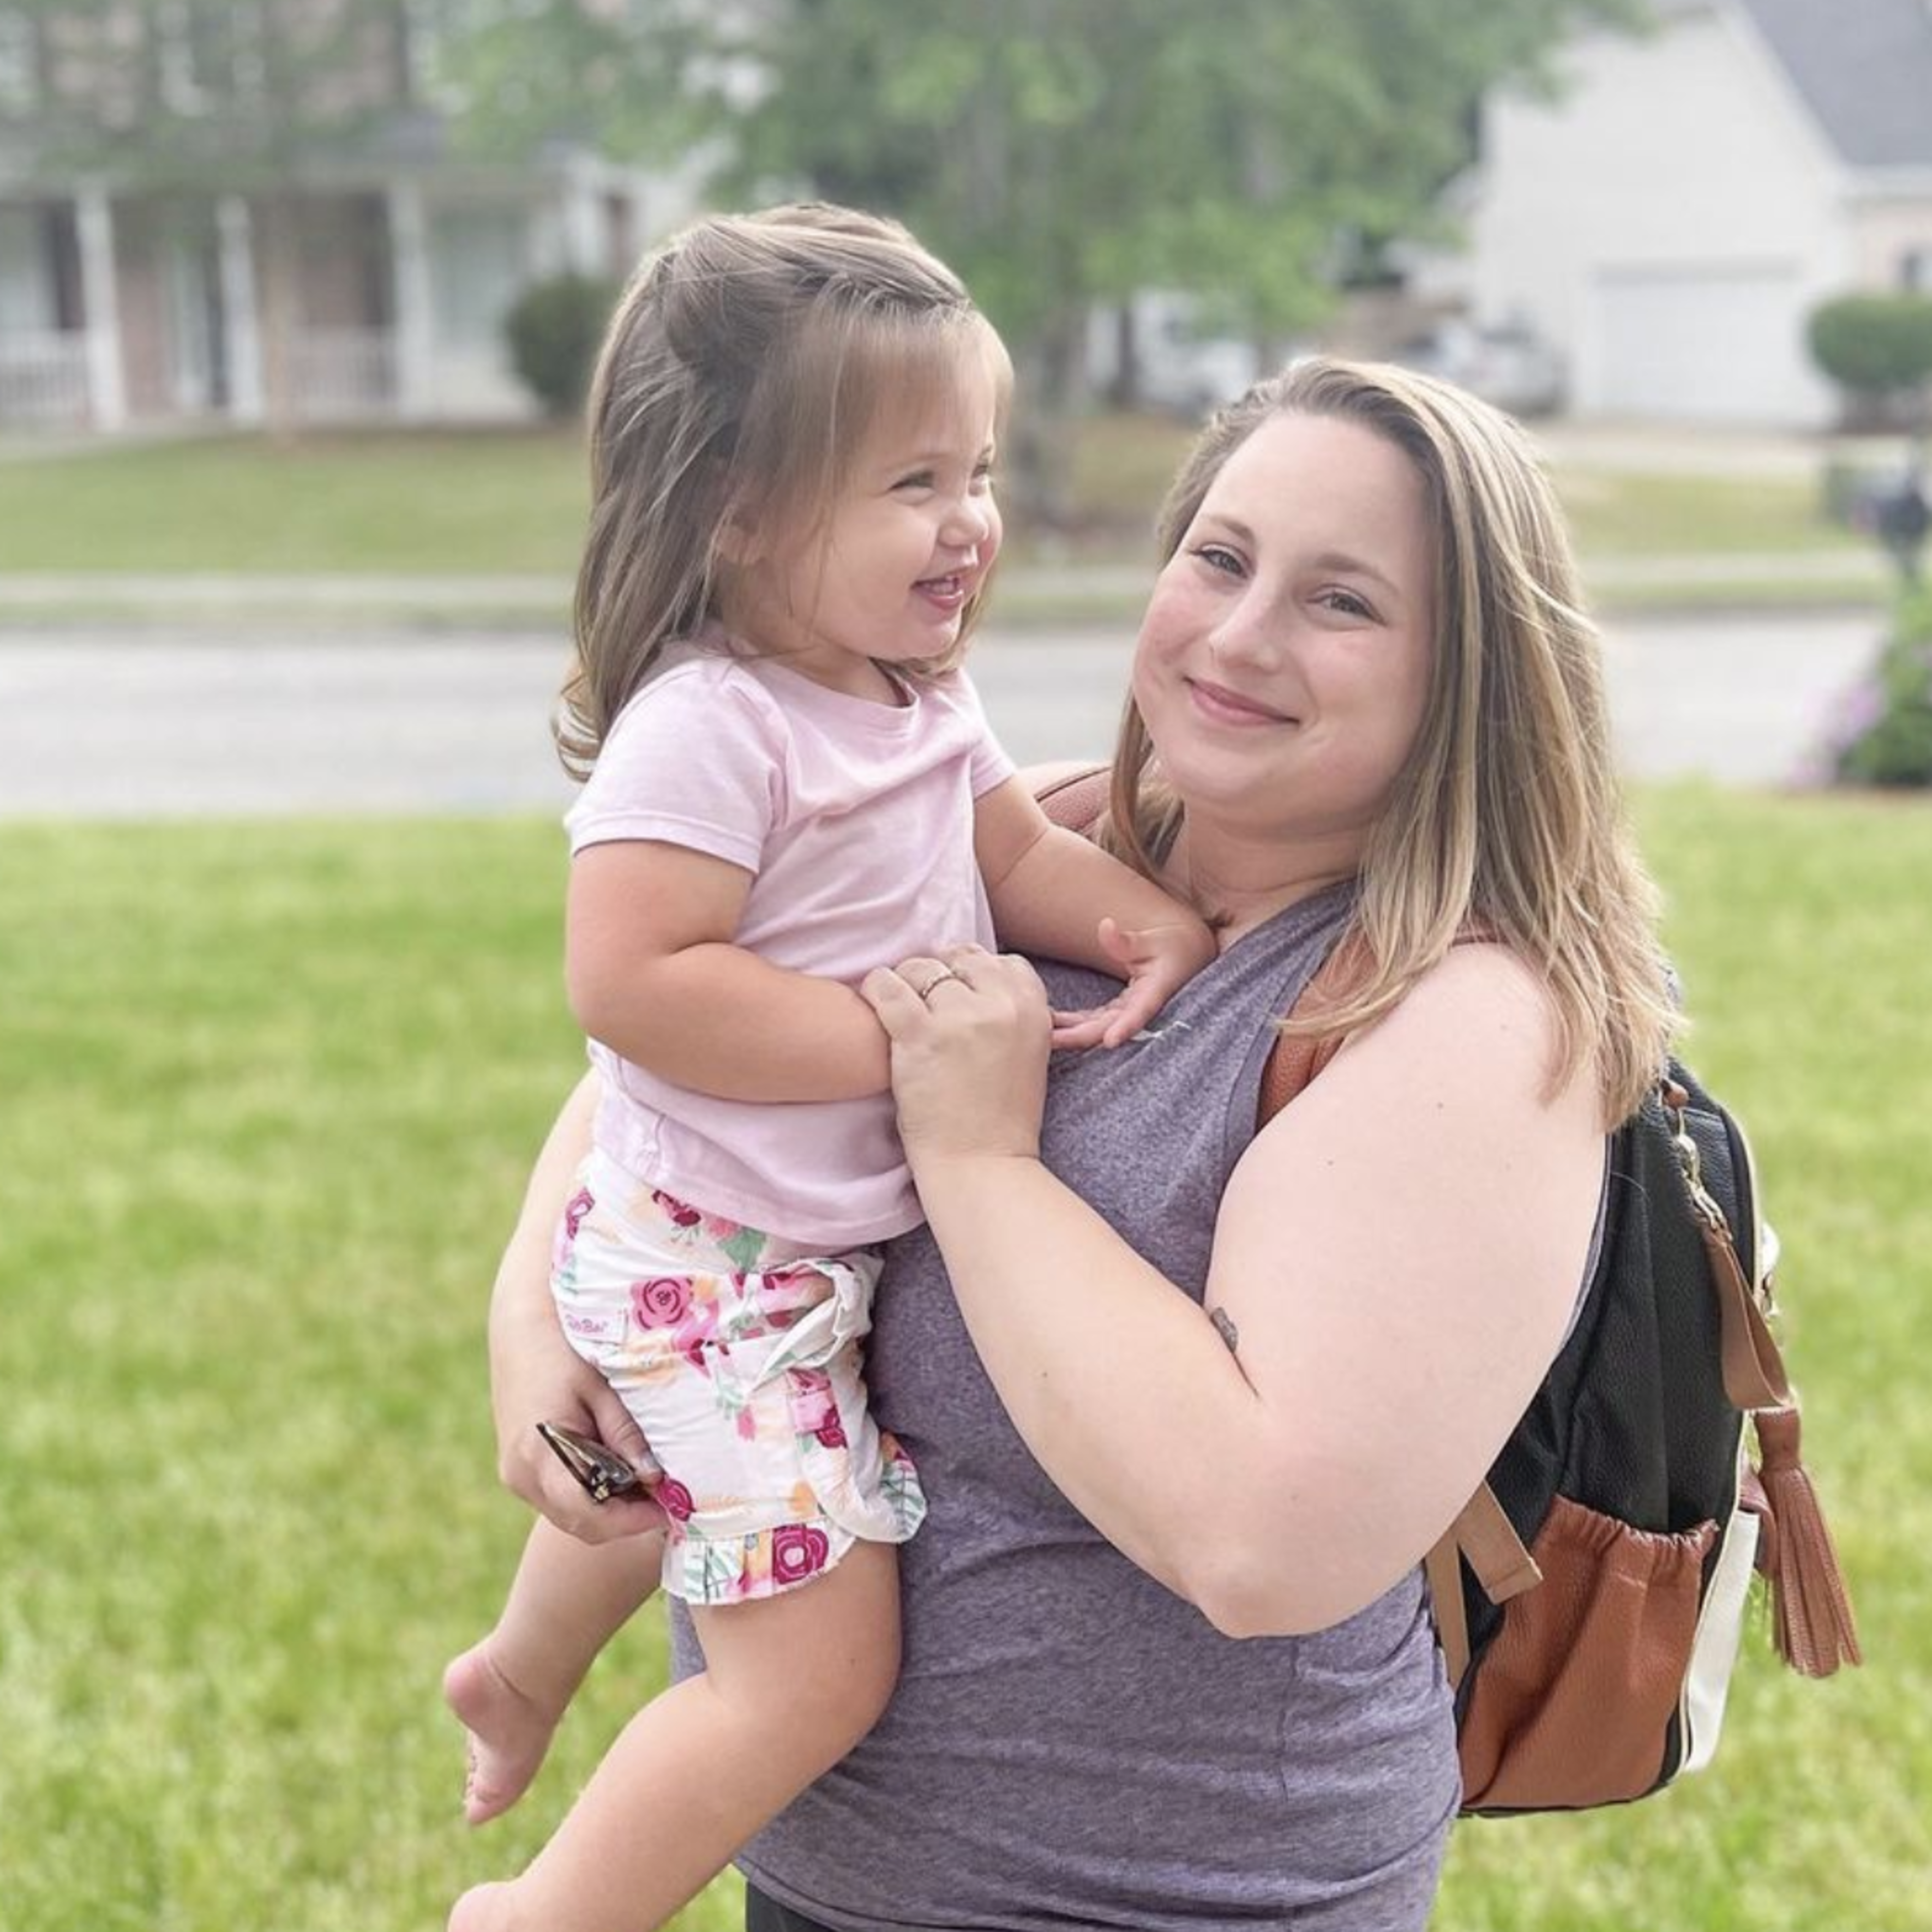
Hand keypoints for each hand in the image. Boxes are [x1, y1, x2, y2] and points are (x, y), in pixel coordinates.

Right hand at [490, 1275, 667, 1542]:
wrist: (519, 1329)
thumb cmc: (564, 1350)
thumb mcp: (601, 1388)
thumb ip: (625, 1435)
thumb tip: (655, 1477)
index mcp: (539, 1454)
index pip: (588, 1513)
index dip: (632, 1520)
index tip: (669, 1510)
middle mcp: (520, 1475)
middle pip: (580, 1523)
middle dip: (626, 1520)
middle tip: (667, 1500)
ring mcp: (515, 1475)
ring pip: (569, 1516)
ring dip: (609, 1510)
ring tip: (648, 1484)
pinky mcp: (517, 1470)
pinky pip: (558, 1499)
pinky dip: (591, 1496)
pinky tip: (618, 1472)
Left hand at [860, 945, 1052, 1167]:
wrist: (981, 1165)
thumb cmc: (1000, 1118)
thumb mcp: (1028, 1053)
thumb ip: (1010, 1013)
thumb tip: (976, 976)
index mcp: (1032, 1008)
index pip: (1000, 961)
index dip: (973, 972)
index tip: (956, 993)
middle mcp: (1001, 1006)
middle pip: (958, 959)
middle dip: (938, 975)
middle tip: (923, 1004)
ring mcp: (960, 1019)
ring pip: (921, 969)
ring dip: (906, 984)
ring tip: (899, 1010)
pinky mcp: (920, 1037)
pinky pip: (888, 988)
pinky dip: (875, 988)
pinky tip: (872, 999)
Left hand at [1049, 915, 1216, 1049]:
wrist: (1186, 957)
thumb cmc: (1172, 946)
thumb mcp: (1153, 940)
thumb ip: (1128, 940)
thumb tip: (1105, 926)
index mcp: (1155, 991)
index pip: (1140, 1012)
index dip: (1126, 1027)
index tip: (1111, 1040)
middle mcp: (1141, 1008)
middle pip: (1108, 1028)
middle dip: (1079, 1036)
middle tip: (1048, 1040)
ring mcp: (1128, 1012)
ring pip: (1097, 1028)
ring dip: (1070, 1033)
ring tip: (1039, 1033)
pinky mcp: (1119, 1011)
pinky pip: (1093, 1021)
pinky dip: (1073, 1024)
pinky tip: (1049, 1022)